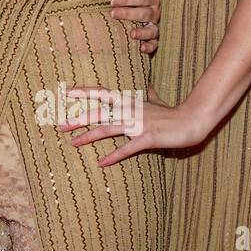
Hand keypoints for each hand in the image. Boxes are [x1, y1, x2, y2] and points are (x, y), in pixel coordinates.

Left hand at [57, 86, 206, 166]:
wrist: (191, 121)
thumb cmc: (173, 113)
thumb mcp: (158, 102)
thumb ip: (150, 95)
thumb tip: (149, 88)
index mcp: (129, 101)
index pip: (102, 93)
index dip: (84, 92)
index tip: (66, 92)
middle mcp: (129, 110)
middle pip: (98, 113)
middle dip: (78, 119)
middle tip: (59, 125)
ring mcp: (137, 124)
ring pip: (107, 129)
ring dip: (88, 136)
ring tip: (72, 143)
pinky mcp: (146, 138)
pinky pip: (126, 148)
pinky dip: (113, 156)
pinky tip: (101, 162)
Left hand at [109, 0, 160, 53]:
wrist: (132, 2)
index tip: (112, 1)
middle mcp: (155, 11)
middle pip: (146, 13)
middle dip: (129, 14)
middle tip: (113, 13)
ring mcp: (154, 25)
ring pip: (152, 30)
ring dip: (142, 33)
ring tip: (132, 34)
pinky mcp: (152, 37)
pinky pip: (154, 44)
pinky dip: (149, 47)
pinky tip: (141, 48)